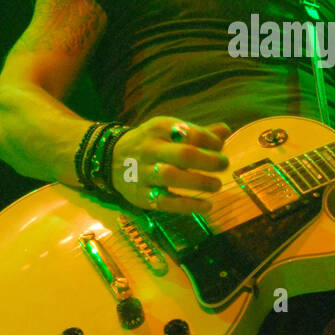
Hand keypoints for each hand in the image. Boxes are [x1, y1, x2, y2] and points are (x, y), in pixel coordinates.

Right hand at [110, 117, 231, 214]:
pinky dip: (188, 206)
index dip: (209, 140)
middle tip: (224, 165)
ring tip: (217, 185)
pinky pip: (166, 202)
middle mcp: (150, 149)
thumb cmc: (150, 144)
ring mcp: (143, 173)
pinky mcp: (141, 196)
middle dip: (208, 161)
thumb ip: (197, 133)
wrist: (110, 159)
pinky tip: (206, 206)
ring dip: (199, 182)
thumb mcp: (168, 132)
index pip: (189, 132)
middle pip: (183, 155)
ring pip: (173, 177)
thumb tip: (225, 131)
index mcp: (158, 128)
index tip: (220, 147)